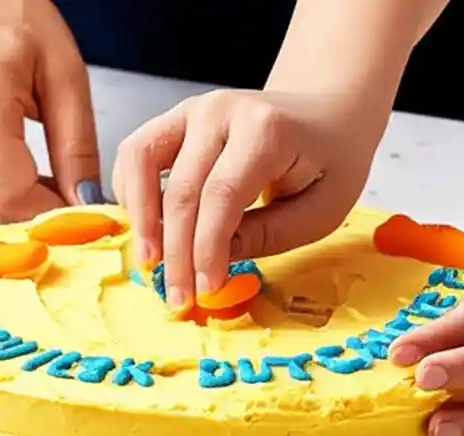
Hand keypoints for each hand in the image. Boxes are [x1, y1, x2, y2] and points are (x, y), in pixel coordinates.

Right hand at [0, 0, 101, 221]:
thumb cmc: (6, 11)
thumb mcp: (63, 72)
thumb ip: (76, 144)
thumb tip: (87, 202)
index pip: (13, 195)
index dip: (54, 217)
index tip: (90, 219)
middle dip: (41, 218)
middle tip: (80, 206)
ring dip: (21, 206)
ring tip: (57, 185)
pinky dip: (1, 190)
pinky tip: (28, 172)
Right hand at [112, 89, 387, 312]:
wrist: (326, 113)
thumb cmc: (330, 162)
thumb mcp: (321, 209)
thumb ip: (268, 234)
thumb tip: (213, 261)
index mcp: (266, 130)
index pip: (222, 196)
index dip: (207, 248)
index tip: (205, 290)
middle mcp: (222, 110)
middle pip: (181, 188)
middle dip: (176, 251)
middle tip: (178, 298)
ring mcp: (193, 109)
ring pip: (141, 160)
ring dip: (140, 217)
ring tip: (148, 262)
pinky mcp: (176, 118)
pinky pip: (136, 154)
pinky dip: (134, 193)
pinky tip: (148, 229)